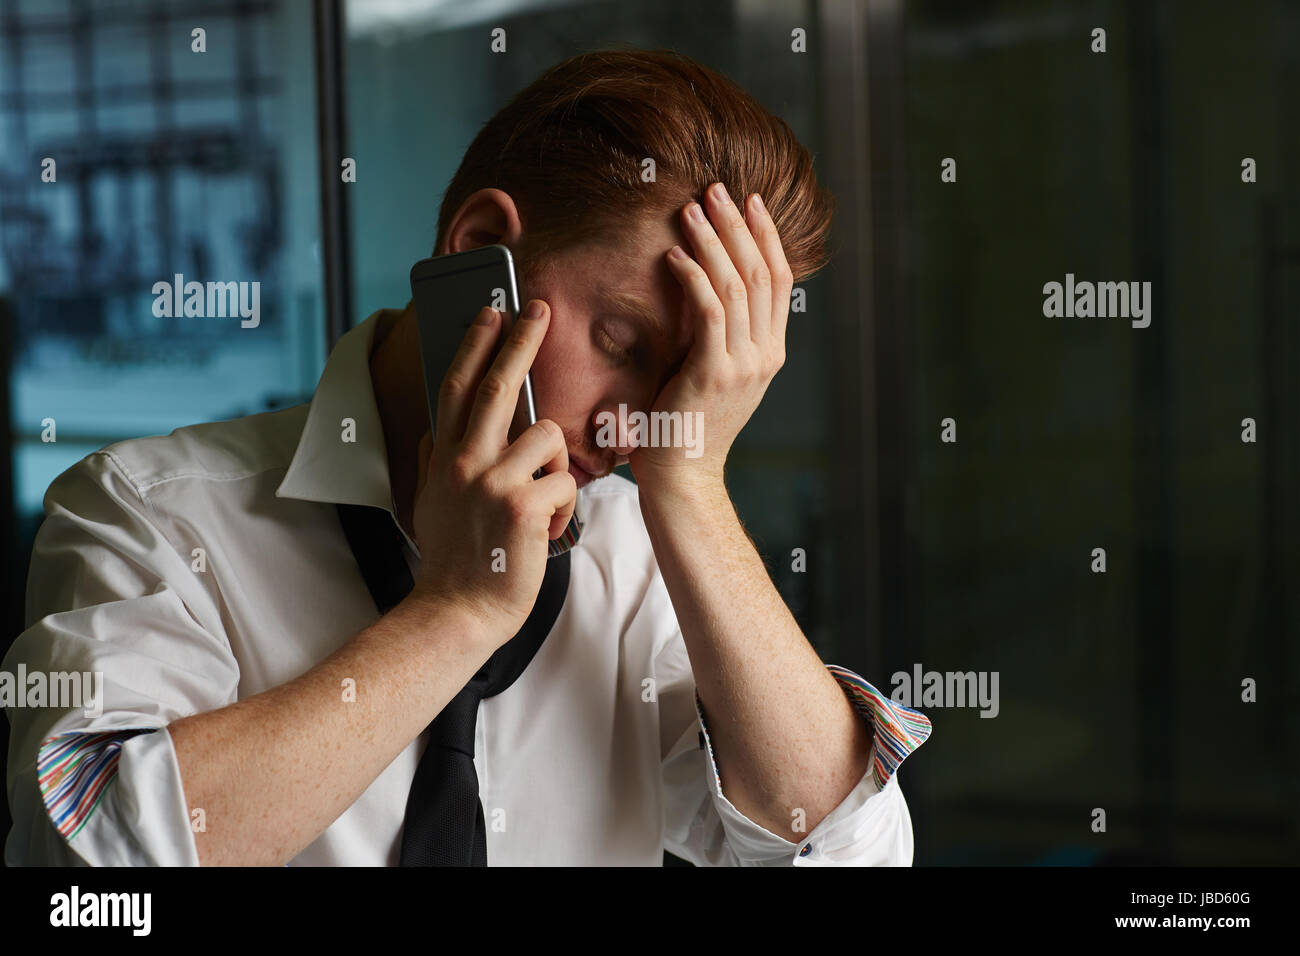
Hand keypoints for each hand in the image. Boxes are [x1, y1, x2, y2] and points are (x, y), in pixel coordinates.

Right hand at [407, 301, 576, 650]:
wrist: (458, 610)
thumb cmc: (453, 558)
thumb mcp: (432, 503)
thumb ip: (435, 463)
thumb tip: (434, 433)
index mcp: (445, 457)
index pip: (457, 387)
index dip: (475, 345)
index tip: (491, 312)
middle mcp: (464, 462)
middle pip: (497, 385)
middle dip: (520, 340)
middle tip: (538, 308)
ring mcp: (492, 481)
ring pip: (546, 437)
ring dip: (555, 466)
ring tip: (541, 504)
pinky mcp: (523, 505)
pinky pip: (564, 482)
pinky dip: (563, 507)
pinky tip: (544, 533)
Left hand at [628, 184, 792, 493]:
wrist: (683, 477)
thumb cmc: (686, 426)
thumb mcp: (714, 374)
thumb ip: (719, 336)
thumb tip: (705, 289)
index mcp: (771, 353)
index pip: (780, 281)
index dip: (766, 236)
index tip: (750, 201)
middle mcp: (765, 356)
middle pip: (763, 273)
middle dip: (739, 226)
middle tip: (717, 189)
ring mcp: (743, 365)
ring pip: (737, 286)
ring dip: (714, 241)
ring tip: (692, 209)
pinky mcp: (714, 373)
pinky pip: (708, 311)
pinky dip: (692, 277)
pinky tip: (673, 255)